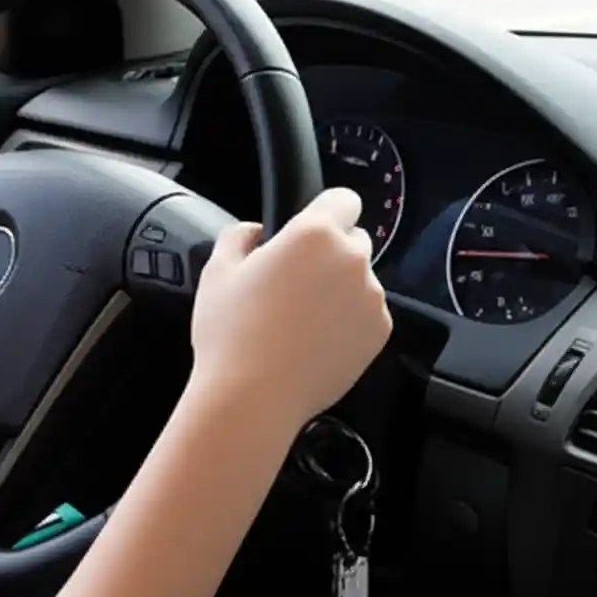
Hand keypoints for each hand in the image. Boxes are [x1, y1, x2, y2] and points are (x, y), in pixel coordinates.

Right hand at [189, 188, 391, 424]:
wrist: (253, 398)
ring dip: (339, 289)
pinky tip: (314, 340)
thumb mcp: (218, 271)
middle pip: (353, 239)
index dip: (324, 211)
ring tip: (301, 320)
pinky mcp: (378, 333)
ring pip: (360, 280)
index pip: (343, 199)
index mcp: (314, 234)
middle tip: (294, 281)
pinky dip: (348, 321)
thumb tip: (255, 232)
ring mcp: (371, 298)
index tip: (306, 231)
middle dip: (330, 252)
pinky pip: (366, 314)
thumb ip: (239, 236)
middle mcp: (352, 259)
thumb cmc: (231, 332)